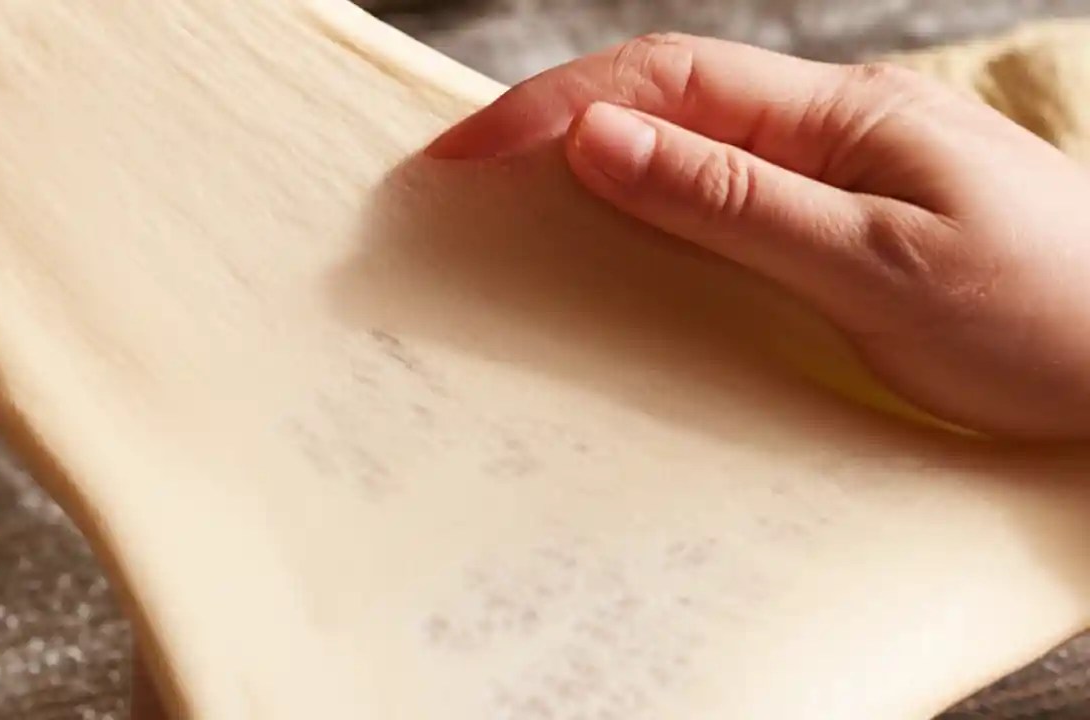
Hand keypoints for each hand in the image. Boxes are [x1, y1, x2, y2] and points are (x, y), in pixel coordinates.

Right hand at [428, 33, 1089, 440]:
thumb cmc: (1042, 322)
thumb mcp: (876, 265)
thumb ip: (733, 199)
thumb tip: (597, 135)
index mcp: (837, 117)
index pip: (663, 80)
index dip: (550, 106)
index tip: (459, 156)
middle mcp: (830, 129)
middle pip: (662, 100)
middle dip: (551, 127)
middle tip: (458, 184)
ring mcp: (838, 174)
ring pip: (688, 149)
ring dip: (595, 168)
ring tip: (511, 211)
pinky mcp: (843, 226)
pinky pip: (726, 201)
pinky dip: (654, 212)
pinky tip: (620, 244)